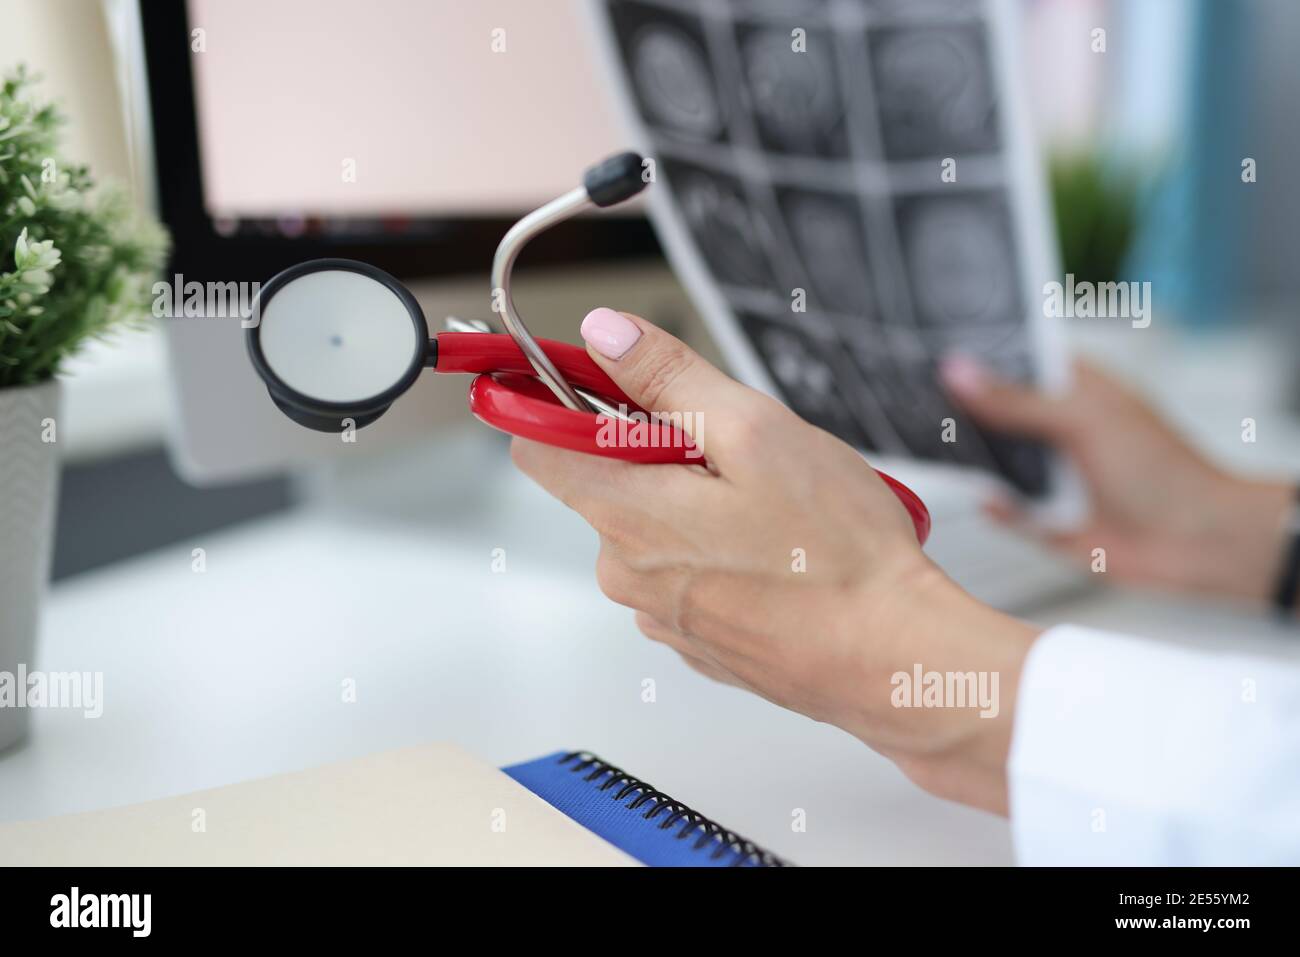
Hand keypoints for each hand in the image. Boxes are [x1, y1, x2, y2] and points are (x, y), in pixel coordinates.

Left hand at [512, 309, 1039, 813]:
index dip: (563, 404)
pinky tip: (780, 557)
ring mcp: (662, 614)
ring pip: (656, 528)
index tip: (610, 386)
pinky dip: (721, 555)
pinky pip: (688, 575)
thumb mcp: (755, 431)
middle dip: (664, 454)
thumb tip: (605, 335)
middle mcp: (626, 572)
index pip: (537, 445)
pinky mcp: (699, 641)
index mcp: (626, 513)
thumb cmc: (836, 553)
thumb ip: (669, 379)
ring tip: (776, 512)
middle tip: (743, 456)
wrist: (893, 661)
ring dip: (699, 506)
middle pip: (609, 483)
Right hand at [940, 357, 1294, 604]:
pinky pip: (1006, 511)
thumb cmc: (1163, 469)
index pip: (1014, 360)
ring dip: (973, 460)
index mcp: (1072, 388)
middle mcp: (1058, 428)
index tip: (930, 348)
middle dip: (962, 409)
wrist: (1198, 544)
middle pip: (994, 412)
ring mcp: (1052, 474)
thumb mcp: (1082, 419)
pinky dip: (997, 508)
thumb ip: (1016, 399)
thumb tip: (958, 373)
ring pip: (994, 462)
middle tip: (916, 398)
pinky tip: (992, 501)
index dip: (977, 354)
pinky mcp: (1047, 519)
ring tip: (935, 445)